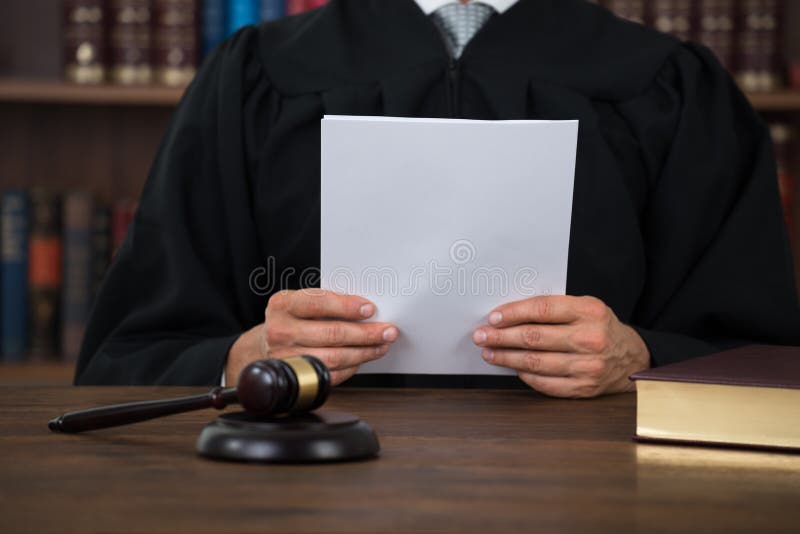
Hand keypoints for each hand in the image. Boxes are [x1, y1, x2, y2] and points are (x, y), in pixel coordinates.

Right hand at [226, 289, 397, 385]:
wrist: (262, 346)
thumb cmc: (289, 320)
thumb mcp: (299, 301)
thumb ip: (326, 302)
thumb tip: (365, 310)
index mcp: (283, 305)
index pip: (318, 303)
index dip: (347, 306)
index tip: (370, 309)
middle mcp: (281, 331)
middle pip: (332, 333)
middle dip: (366, 333)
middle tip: (387, 331)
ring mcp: (286, 357)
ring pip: (334, 357)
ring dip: (364, 352)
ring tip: (380, 345)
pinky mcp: (295, 377)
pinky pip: (330, 375)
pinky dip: (351, 367)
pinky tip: (362, 358)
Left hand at [472, 295, 649, 397]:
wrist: (631, 358)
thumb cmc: (600, 328)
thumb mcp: (585, 307)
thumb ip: (554, 309)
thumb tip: (509, 315)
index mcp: (589, 312)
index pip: (543, 310)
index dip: (514, 313)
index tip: (493, 317)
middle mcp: (590, 339)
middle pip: (534, 338)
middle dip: (501, 337)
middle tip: (481, 336)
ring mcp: (588, 366)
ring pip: (535, 362)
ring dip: (506, 357)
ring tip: (489, 352)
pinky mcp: (584, 388)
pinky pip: (545, 383)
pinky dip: (524, 375)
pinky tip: (512, 367)